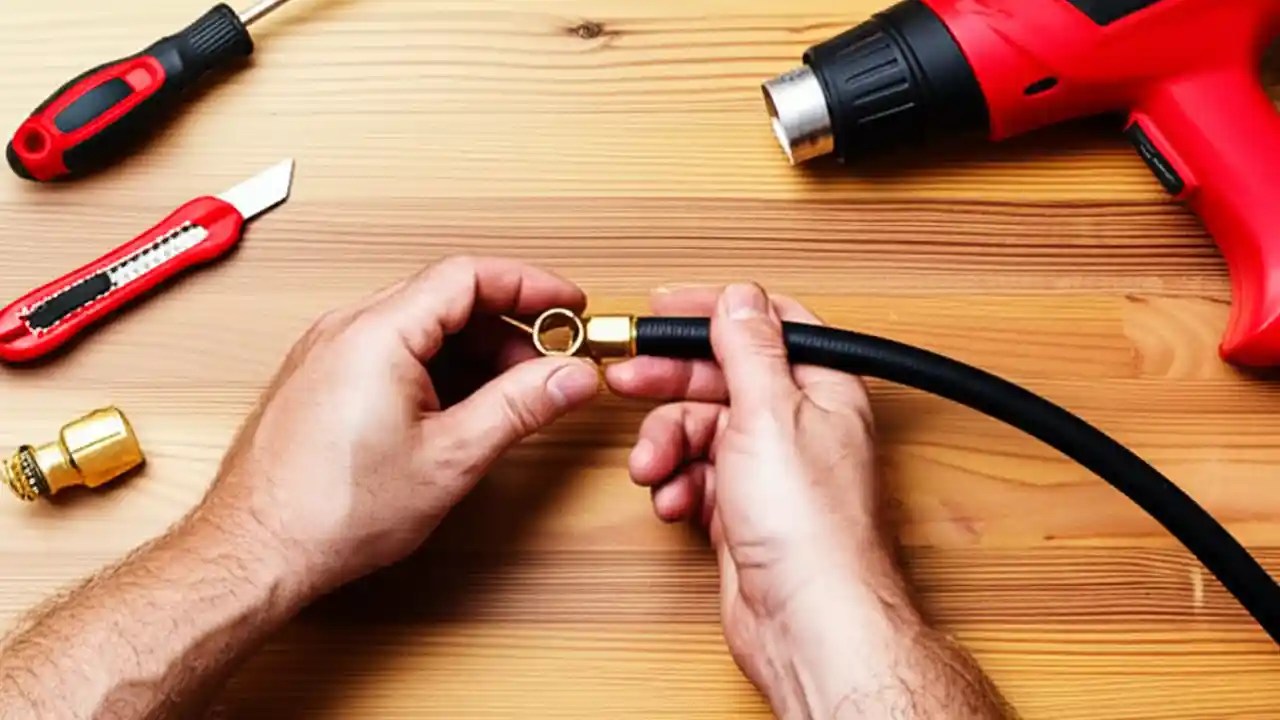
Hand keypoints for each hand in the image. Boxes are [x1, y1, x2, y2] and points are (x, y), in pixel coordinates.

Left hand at [198, 256, 599, 600]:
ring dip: (475, 353)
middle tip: (550, 364)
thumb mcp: (450, 457)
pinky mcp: (323, 380)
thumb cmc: (330, 511)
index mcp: (377, 333)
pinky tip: (463, 410)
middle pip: (446, 299)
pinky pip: (393, 351)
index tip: (567, 306)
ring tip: (511, 397)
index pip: (468, 276)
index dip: (528, 285)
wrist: (255, 551)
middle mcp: (347, 330)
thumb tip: (570, 377)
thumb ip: (519, 407)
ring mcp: (330, 353)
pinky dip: (439, 369)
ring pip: (420, 327)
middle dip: (507, 328)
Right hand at [605, 284, 926, 717]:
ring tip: (654, 467)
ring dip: (668, 445)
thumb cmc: (810, 528)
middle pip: (723, 379)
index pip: (767, 325)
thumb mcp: (770, 412)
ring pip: (702, 432)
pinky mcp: (745, 512)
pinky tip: (673, 502)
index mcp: (821, 389)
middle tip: (627, 378)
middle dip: (672, 382)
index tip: (666, 309)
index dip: (715, 313)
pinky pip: (697, 479)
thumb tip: (737, 298)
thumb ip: (750, 348)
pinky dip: (678, 486)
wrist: (806, 623)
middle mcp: (799, 426)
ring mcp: (771, 471)